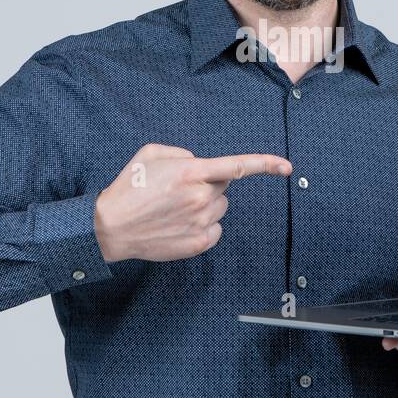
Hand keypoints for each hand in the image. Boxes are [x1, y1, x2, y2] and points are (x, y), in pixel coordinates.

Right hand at [93, 143, 291, 263]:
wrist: (110, 227)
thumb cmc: (128, 188)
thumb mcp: (151, 154)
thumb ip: (183, 154)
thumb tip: (200, 165)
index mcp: (191, 173)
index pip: (238, 166)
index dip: (266, 164)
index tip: (286, 167)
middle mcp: (200, 197)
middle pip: (223, 186)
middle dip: (208, 184)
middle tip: (178, 190)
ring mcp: (200, 222)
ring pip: (220, 208)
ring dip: (205, 205)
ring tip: (174, 209)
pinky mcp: (198, 243)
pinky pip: (215, 229)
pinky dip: (203, 226)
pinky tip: (178, 224)